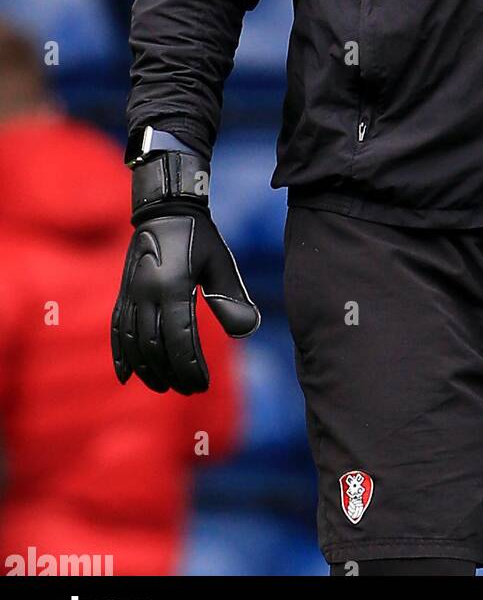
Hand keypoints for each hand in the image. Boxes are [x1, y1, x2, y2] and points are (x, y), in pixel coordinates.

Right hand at [111, 203, 259, 394]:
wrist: (164, 209)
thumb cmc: (199, 236)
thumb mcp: (221, 263)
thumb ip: (231, 298)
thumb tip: (248, 331)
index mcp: (173, 286)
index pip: (180, 339)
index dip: (190, 367)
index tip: (202, 384)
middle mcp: (147, 293)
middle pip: (155, 347)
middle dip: (173, 374)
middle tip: (190, 390)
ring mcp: (131, 294)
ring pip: (134, 343)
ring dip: (148, 370)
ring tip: (165, 387)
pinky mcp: (123, 293)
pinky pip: (117, 329)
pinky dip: (121, 355)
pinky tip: (127, 376)